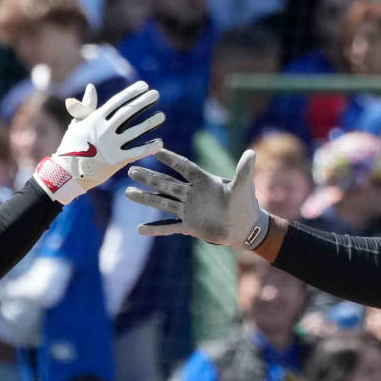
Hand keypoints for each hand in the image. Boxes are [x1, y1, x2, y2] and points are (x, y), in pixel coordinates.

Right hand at [33, 81, 163, 204]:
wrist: (66, 172)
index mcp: (95, 119)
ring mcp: (111, 145)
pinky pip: (136, 152)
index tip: (144, 86)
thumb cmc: (71, 146)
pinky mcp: (116, 161)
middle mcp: (104, 130)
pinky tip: (160, 142)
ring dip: (150, 123)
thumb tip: (91, 86)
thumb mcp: (77, 124)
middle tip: (156, 94)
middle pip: (128, 112)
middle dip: (143, 102)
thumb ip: (86, 106)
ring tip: (162, 116)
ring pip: (135, 131)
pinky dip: (149, 148)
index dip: (131, 92)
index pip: (117, 102)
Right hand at [126, 148, 270, 249]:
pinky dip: (155, 228)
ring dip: (146, 199)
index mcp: (203, 182)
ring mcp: (189, 210)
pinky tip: (140, 229)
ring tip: (128, 193)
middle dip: (149, 178)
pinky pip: (169, 226)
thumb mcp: (244, 187)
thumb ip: (244, 171)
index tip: (155, 151)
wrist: (245, 228)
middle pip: (166, 184)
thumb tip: (251, 153)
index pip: (184, 167)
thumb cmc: (246, 204)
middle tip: (131, 170)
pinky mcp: (189, 226)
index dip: (171, 159)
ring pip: (163, 203)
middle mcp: (192, 194)